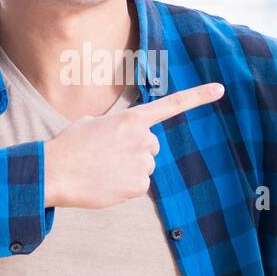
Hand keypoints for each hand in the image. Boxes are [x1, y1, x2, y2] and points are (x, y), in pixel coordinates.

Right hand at [42, 83, 224, 208]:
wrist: (56, 172)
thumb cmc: (70, 146)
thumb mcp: (92, 124)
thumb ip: (117, 127)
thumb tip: (123, 141)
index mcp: (131, 119)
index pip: (172, 105)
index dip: (198, 96)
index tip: (221, 89)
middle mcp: (143, 138)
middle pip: (151, 146)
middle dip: (135, 150)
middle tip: (108, 155)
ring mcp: (143, 163)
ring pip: (144, 166)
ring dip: (128, 169)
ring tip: (102, 169)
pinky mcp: (139, 185)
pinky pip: (138, 184)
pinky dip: (124, 186)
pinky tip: (105, 183)